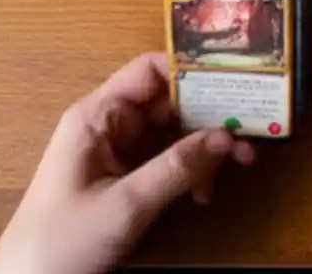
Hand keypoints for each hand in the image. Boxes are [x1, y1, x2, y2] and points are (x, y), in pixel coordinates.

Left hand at [0, 52, 253, 273]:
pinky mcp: (123, 180)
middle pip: (169, 102)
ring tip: (240, 163)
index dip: (192, 70)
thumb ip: (176, 168)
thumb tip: (225, 137)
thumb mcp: (125, 205)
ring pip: (173, 134)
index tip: (234, 80)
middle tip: (250, 131)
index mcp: (97, 117)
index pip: (150, 72)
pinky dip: (190, 172)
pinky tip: (205, 192)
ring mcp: (116, 153)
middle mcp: (108, 126)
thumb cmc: (61, 242)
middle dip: (210, 115)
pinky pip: (166, 162)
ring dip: (205, 148)